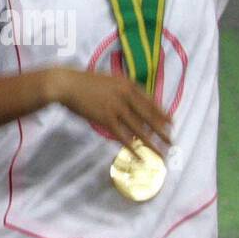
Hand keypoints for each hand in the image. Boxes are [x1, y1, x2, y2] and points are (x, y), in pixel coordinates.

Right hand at [48, 68, 171, 157]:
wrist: (66, 83)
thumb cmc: (83, 81)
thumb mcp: (107, 80)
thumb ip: (120, 90)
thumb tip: (131, 103)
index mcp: (127, 84)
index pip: (150, 101)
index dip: (162, 113)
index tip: (171, 122)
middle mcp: (126, 96)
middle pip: (149, 116)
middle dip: (162, 130)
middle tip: (172, 141)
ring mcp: (117, 108)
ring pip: (139, 129)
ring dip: (152, 143)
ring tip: (162, 154)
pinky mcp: (106, 119)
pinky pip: (123, 136)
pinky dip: (133, 148)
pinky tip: (140, 157)